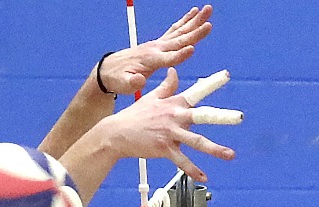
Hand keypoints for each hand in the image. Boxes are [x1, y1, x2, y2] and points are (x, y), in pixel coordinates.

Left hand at [97, 7, 214, 94]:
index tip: (193, 48)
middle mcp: (156, 48)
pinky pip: (175, 31)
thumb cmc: (118, 79)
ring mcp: (158, 44)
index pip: (169, 57)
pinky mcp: (159, 44)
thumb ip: (131, 83)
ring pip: (180, 31)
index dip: (180, 55)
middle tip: (209, 21)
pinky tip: (193, 14)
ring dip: (194, 21)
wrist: (110, 69)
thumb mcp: (123, 85)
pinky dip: (185, 22)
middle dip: (195, 31)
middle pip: (179, 39)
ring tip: (207, 10)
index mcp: (151, 60)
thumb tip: (139, 81)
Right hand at [98, 68, 239, 181]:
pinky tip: (204, 177)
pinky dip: (193, 171)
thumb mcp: (152, 97)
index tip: (227, 76)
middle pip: (203, 115)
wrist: (117, 132)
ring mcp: (170, 132)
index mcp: (174, 104)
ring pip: (197, 141)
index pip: (197, 91)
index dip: (212, 83)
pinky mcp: (164, 148)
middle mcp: (175, 116)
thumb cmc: (135, 116)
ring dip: (215, 149)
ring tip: (231, 155)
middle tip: (239, 117)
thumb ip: (167, 86)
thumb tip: (175, 71)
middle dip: (222, 116)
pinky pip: (182, 161)